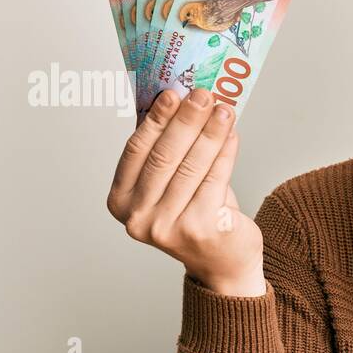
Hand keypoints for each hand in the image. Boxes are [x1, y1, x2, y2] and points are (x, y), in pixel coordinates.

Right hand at [106, 88, 265, 296]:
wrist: (222, 260)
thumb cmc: (195, 214)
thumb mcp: (170, 184)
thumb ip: (165, 150)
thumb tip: (175, 99)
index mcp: (120, 201)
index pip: (136, 151)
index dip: (155, 119)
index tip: (172, 92)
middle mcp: (138, 218)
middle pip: (164, 156)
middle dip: (186, 120)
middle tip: (203, 93)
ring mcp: (167, 227)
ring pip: (191, 166)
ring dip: (210, 132)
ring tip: (224, 109)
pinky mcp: (201, 229)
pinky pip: (215, 180)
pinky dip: (225, 153)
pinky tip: (232, 134)